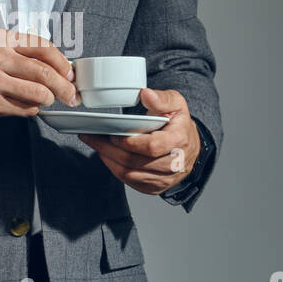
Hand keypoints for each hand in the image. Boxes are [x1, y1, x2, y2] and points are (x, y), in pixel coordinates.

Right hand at [0, 29, 80, 123]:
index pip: (42, 47)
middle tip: (71, 94)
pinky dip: (32, 109)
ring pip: (37, 93)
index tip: (69, 72)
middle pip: (44, 73)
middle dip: (64, 86)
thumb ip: (21, 52)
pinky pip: (24, 109)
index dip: (62, 62)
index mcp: (1, 39)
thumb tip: (57, 65)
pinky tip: (28, 106)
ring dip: (48, 99)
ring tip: (48, 100)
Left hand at [78, 87, 200, 194]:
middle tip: (92, 137)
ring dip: (108, 159)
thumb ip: (161, 98)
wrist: (190, 148)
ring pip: (128, 174)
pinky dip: (115, 169)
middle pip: (134, 161)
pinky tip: (107, 156)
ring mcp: (164, 179)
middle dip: (108, 149)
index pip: (150, 146)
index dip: (128, 141)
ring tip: (96, 145)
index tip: (112, 133)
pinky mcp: (155, 187)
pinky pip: (130, 182)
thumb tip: (146, 94)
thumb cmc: (180, 125)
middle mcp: (173, 164)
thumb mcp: (176, 105)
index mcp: (178, 141)